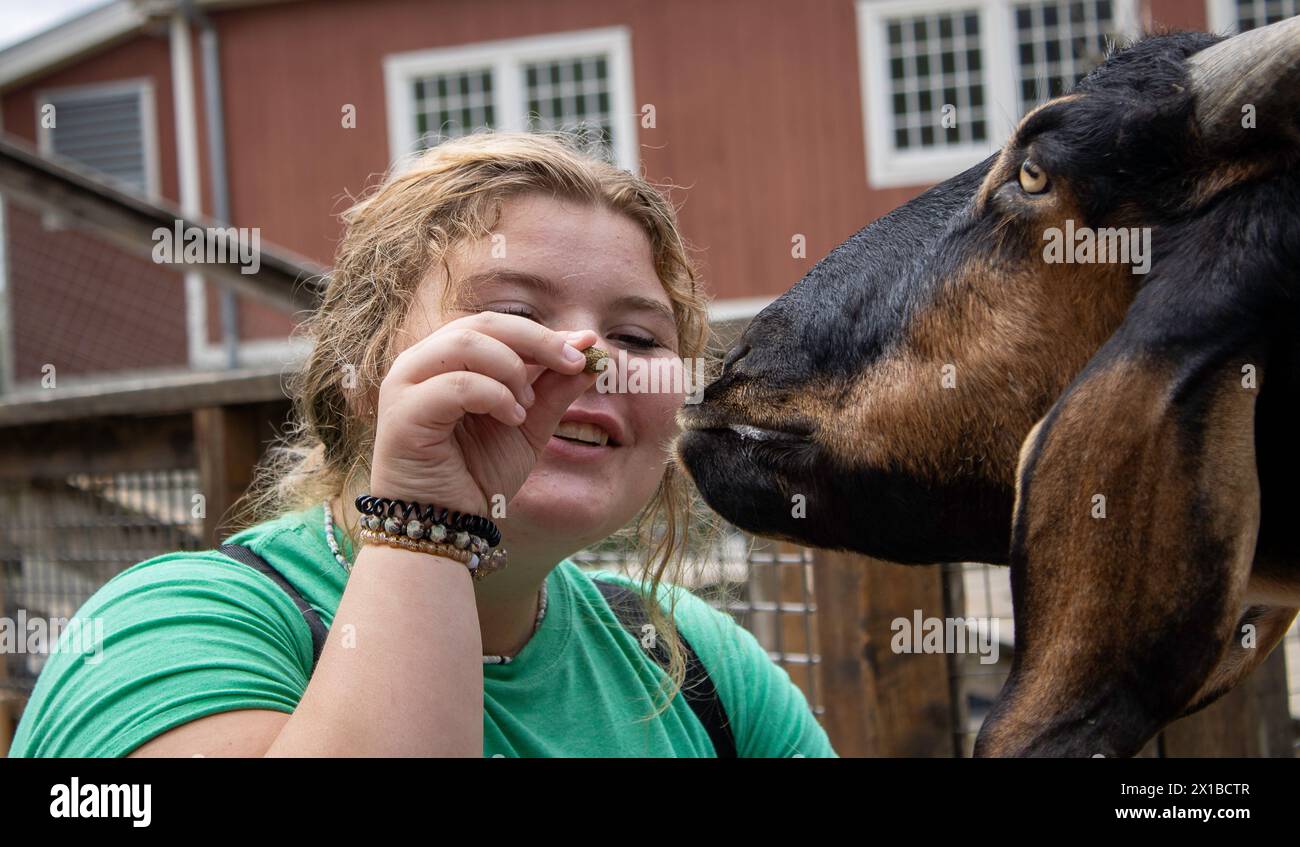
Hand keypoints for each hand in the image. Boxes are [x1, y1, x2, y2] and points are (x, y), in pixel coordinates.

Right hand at [368, 312, 599, 516]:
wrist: (445, 524)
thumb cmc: (477, 474)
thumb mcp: (529, 426)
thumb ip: (555, 388)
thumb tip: (592, 351)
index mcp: (447, 360)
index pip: (497, 326)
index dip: (543, 333)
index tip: (587, 348)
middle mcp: (421, 363)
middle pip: (483, 324)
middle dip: (537, 340)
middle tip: (573, 363)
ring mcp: (406, 384)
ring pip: (465, 344)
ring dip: (511, 369)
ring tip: (527, 405)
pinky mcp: (403, 413)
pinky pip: (455, 385)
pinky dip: (493, 396)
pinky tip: (512, 419)